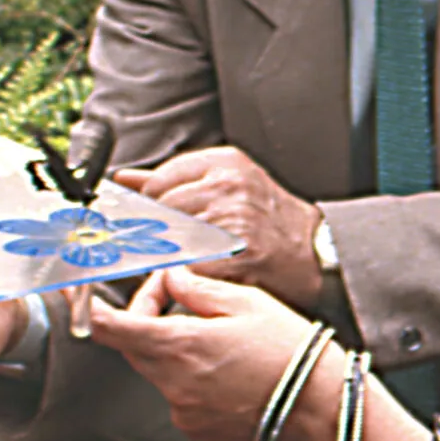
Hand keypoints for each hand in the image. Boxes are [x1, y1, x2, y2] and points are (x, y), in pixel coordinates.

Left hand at [88, 266, 319, 440]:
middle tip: (178, 296)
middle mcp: (172, 382)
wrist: (320, 405)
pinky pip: (175, 391)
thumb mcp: (244, 301)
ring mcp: (182, 409)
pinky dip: (188, 373)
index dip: (85, 305)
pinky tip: (225, 365)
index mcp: (179, 345)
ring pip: (154, 367)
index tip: (75, 290)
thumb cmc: (290, 352)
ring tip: (216, 333)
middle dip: (145, 315)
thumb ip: (195, 287)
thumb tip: (169, 277)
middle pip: (131, 343)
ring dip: (170, 344)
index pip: (109, 326)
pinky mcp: (195, 426)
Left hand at [114, 146, 324, 310]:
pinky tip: (199, 275)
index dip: (148, 206)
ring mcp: (231, 221)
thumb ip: (173, 179)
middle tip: (166, 245)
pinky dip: (186, 276)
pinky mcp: (235, 257)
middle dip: (156, 232)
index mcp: (224, 164)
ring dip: (169, 256)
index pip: (159, 181)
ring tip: (187, 259)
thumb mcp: (228, 183)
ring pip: (170, 240)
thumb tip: (124, 179)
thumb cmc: (269, 219)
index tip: (148, 219)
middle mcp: (228, 187)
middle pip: (160, 211)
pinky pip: (189, 267)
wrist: (315, 252)